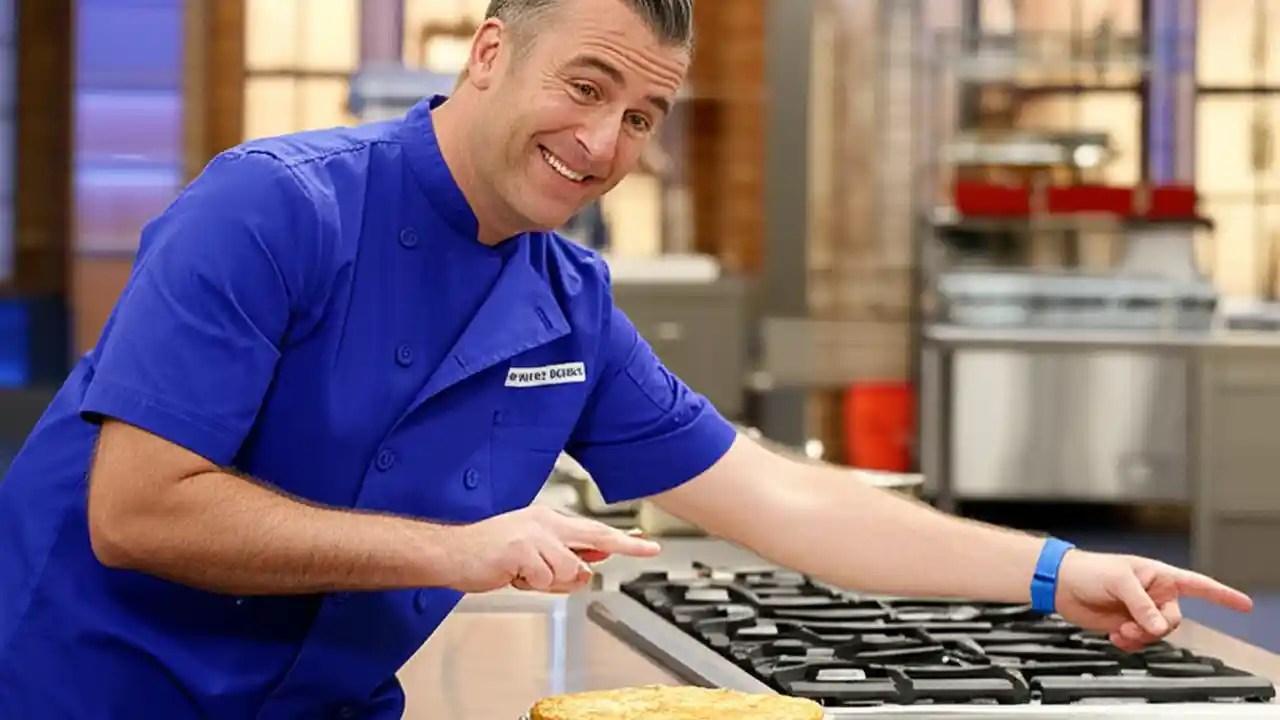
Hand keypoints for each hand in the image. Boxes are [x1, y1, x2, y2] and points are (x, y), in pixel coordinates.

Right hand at [442, 506, 660, 593]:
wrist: (451, 553)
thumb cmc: (486, 554)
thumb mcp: (531, 554)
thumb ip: (561, 557)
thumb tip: (591, 565)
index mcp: (547, 521)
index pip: (592, 530)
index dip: (621, 539)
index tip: (646, 542)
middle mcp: (545, 522)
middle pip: (595, 537)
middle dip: (625, 544)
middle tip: (649, 548)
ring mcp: (535, 534)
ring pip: (570, 570)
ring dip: (550, 583)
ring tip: (524, 575)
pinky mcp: (524, 549)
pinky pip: (546, 580)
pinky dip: (531, 585)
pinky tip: (513, 575)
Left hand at [1054, 549, 1252, 651]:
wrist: (1061, 583)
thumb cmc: (1089, 569)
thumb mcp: (1119, 582)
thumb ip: (1142, 605)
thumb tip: (1158, 626)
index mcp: (1159, 576)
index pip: (1198, 585)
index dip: (1222, 595)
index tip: (1243, 604)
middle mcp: (1154, 594)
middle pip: (1174, 620)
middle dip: (1157, 626)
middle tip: (1135, 623)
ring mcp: (1141, 610)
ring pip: (1157, 634)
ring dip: (1141, 636)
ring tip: (1121, 628)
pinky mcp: (1127, 624)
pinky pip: (1140, 642)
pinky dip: (1130, 643)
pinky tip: (1116, 635)